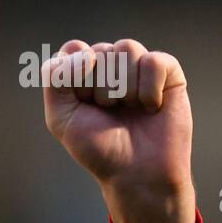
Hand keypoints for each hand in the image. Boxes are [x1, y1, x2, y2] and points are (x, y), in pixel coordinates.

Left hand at [41, 38, 195, 222]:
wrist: (136, 173)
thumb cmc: (98, 149)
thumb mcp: (60, 119)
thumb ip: (54, 80)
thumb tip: (85, 53)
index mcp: (82, 73)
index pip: (72, 50)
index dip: (75, 78)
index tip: (83, 104)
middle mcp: (110, 65)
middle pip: (99, 51)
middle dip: (100, 89)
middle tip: (109, 114)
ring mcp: (138, 66)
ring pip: (126, 49)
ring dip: (124, 89)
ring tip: (129, 110)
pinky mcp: (167, 71)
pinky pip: (153, 61)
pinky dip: (148, 90)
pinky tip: (150, 108)